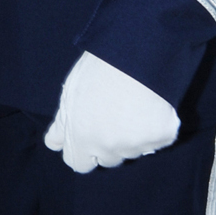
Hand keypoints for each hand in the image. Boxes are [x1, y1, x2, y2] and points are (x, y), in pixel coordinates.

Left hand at [44, 51, 179, 174]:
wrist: (135, 51)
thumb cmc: (99, 67)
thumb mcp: (70, 93)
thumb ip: (62, 124)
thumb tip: (54, 144)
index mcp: (80, 138)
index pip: (78, 163)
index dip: (84, 150)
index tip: (91, 136)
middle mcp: (106, 147)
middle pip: (108, 160)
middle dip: (109, 144)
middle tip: (116, 116)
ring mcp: (135, 144)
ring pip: (133, 151)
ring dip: (133, 137)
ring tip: (134, 106)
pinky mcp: (160, 137)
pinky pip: (158, 139)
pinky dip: (157, 127)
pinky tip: (152, 105)